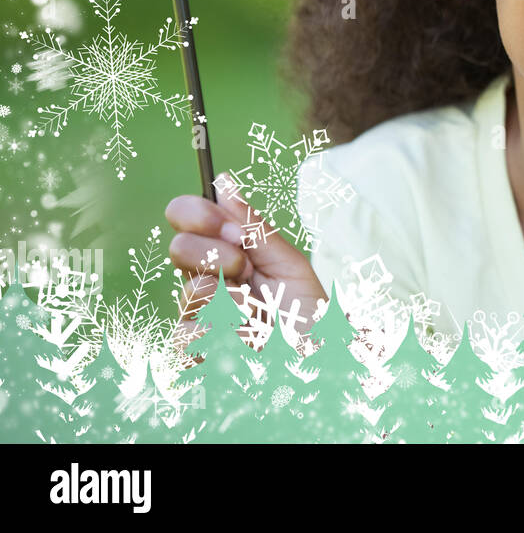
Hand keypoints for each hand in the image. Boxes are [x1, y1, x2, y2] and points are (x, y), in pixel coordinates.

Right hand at [165, 172, 328, 354]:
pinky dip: (226, 332)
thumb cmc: (307, 318)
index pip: (188, 221)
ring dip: (234, 299)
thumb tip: (223, 181)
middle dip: (219, 255)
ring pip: (191, 291)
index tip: (217, 220)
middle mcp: (206, 282)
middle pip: (179, 249)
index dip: (195, 213)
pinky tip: (248, 337)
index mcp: (228, 254)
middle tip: (248, 271)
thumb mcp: (290, 266)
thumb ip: (256, 229)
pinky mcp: (191, 353)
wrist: (318, 367)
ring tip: (261, 313)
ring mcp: (196, 317)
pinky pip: (189, 333)